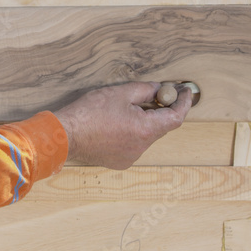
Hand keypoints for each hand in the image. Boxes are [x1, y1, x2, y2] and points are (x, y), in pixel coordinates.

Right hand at [53, 82, 192, 169]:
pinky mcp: (120, 161)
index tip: (185, 92)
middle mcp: (142, 147)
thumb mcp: (120, 92)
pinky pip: (134, 145)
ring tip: (127, 108)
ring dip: (145, 122)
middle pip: (161, 127)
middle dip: (161, 110)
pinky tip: (116, 124)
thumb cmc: (90, 112)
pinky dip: (132, 133)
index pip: (176, 118)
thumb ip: (145, 90)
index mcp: (145, 129)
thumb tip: (159, 89)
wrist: (66, 135)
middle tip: (156, 94)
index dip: (183, 103)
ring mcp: (131, 156)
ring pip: (147, 136)